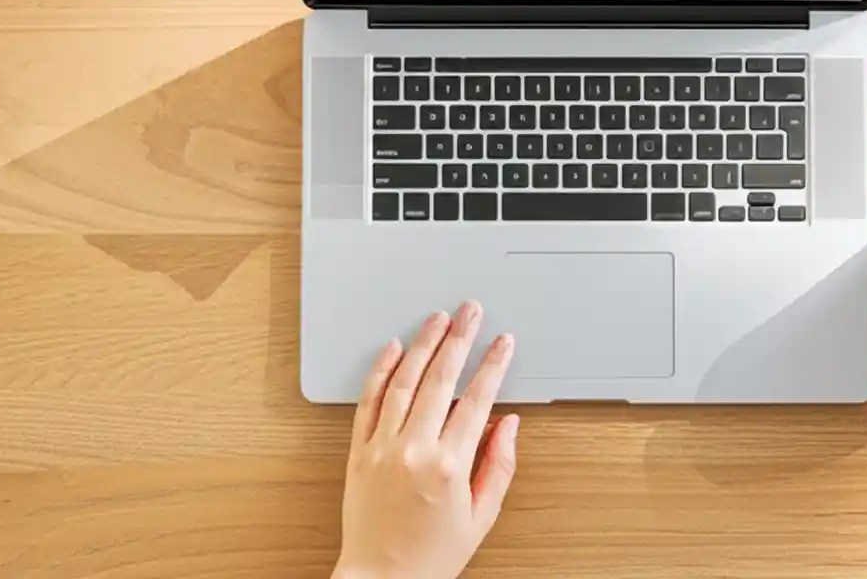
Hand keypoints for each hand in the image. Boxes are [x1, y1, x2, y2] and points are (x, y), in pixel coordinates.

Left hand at [334, 301, 517, 578]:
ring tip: (437, 319)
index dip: (493, 364)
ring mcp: (382, 448)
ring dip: (423, 344)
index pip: (477, 398)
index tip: (503, 343)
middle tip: (471, 312)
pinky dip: (381, 371)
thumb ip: (499, 465)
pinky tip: (394, 349)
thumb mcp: (481, 516)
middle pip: (441, 378)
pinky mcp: (358, 452)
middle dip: (460, 338)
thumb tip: (508, 425)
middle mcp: (414, 450)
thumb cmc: (430, 556)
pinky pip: (369, 401)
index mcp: (449, 465)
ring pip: (404, 381)